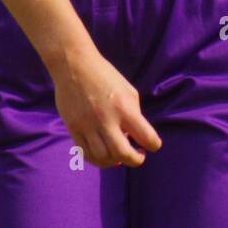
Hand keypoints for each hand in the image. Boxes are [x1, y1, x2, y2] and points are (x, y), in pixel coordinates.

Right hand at [52, 50, 161, 167]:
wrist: (74, 65)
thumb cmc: (105, 76)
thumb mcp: (128, 91)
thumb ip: (134, 114)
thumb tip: (132, 138)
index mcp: (124, 107)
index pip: (146, 137)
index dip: (153, 145)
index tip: (152, 145)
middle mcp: (106, 118)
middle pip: (123, 154)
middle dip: (135, 160)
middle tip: (138, 155)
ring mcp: (88, 125)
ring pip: (103, 158)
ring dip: (115, 162)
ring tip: (119, 155)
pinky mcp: (73, 129)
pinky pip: (86, 154)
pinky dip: (98, 160)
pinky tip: (104, 155)